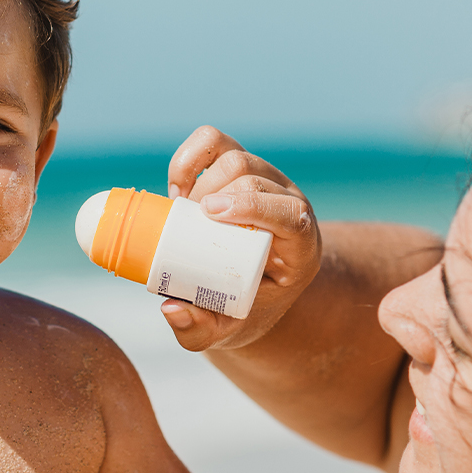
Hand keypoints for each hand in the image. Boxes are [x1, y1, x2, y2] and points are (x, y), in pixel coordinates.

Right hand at [163, 125, 320, 350]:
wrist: (249, 286)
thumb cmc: (239, 308)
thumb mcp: (222, 330)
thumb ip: (197, 331)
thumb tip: (171, 308)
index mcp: (300, 247)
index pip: (292, 213)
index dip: (254, 205)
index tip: (210, 215)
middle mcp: (290, 205)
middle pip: (254, 177)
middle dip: (213, 193)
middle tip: (185, 225)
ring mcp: (267, 180)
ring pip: (235, 156)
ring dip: (200, 180)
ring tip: (181, 213)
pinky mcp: (240, 165)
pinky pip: (214, 141)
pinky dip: (189, 157)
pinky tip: (178, 188)